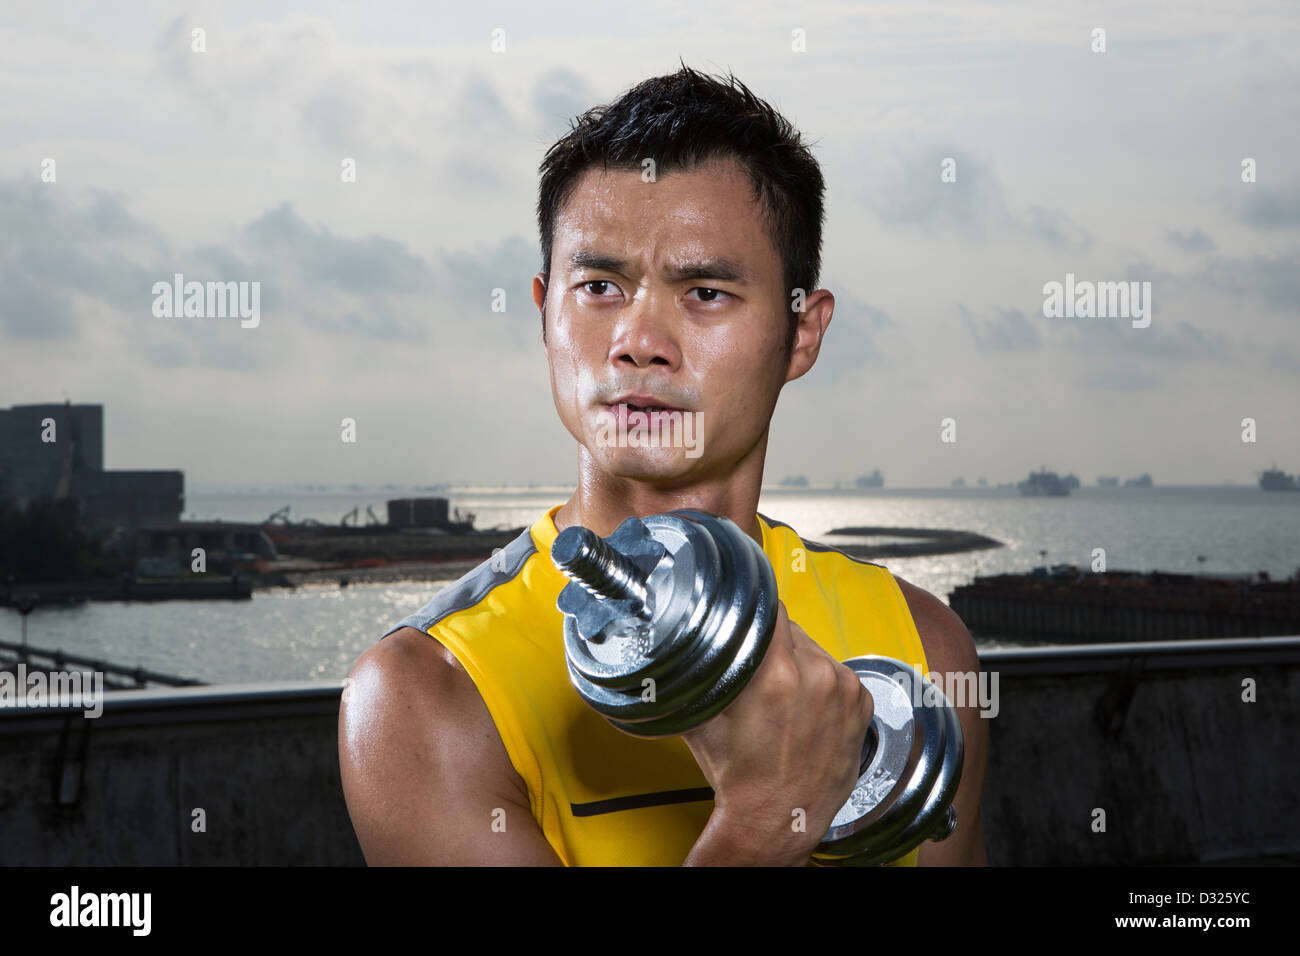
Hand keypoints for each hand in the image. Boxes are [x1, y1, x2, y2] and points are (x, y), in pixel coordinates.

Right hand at [680, 601, 873, 865]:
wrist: (779, 820)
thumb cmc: (742, 779)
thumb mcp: (705, 718)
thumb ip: (705, 672)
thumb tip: (694, 642)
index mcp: (777, 675)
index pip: (769, 608)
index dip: (753, 608)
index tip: (744, 613)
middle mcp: (818, 676)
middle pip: (790, 629)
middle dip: (771, 644)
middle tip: (755, 672)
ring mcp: (844, 689)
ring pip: (813, 649)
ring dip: (796, 662)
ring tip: (779, 697)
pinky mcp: (861, 702)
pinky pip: (835, 671)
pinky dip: (820, 682)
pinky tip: (803, 708)